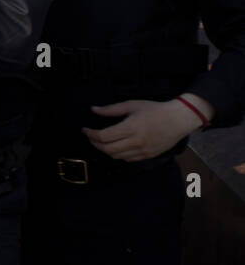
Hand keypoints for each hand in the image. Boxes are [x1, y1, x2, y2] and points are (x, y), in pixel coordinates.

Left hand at [82, 98, 205, 161]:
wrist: (179, 119)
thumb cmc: (156, 110)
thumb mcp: (132, 105)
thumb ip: (111, 109)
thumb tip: (94, 110)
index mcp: (131, 128)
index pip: (103, 137)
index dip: (90, 134)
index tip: (85, 130)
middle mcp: (136, 142)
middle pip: (107, 149)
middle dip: (95, 144)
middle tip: (91, 137)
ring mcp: (143, 151)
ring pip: (116, 156)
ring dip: (105, 150)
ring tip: (101, 142)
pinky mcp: (148, 156)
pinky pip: (127, 159)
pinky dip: (118, 154)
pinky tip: (116, 146)